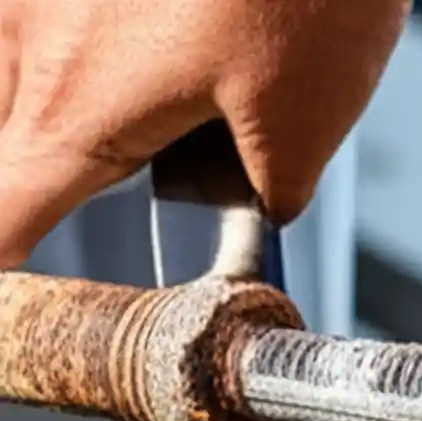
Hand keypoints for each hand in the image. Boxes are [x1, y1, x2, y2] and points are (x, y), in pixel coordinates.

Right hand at [0, 0, 409, 266]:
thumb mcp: (307, 118)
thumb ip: (268, 188)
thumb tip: (262, 203)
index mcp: (78, 108)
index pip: (2, 221)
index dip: (3, 277)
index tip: (12, 307)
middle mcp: (29, 40)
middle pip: (20, 138)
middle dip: (75, 161)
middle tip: (170, 143)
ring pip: (35, 69)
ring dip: (94, 91)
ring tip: (194, 58)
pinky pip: (59, 19)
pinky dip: (102, 35)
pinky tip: (188, 21)